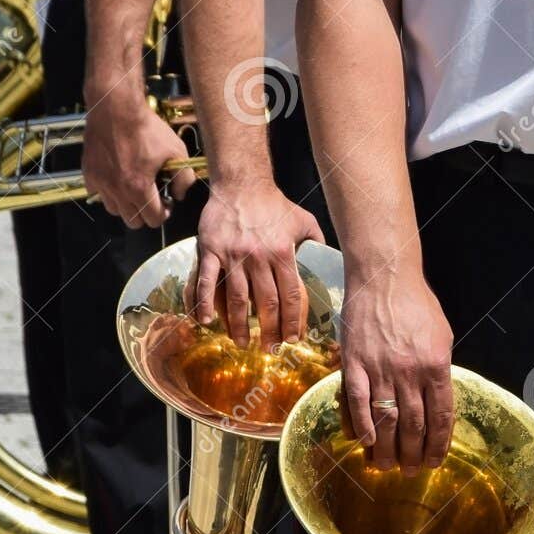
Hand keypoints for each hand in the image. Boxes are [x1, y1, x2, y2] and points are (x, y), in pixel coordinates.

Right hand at [81, 92, 197, 229]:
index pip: (153, 220)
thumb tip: (180, 195)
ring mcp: (101, 182)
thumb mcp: (176, 151)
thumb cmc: (146, 128)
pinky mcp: (89, 173)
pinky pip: (97, 194)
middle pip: (133, 222)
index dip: (164, 213)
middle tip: (151, 198)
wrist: (117, 108)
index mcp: (139, 187)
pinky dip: (107, 192)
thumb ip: (184, 178)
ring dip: (126, 205)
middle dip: (146, 214)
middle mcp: (117, 190)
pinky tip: (117, 178)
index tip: (166, 202)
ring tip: (133, 188)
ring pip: (114, 211)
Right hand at [189, 178, 324, 345]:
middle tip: (269, 349)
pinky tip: (206, 322)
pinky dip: (205, 303)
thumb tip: (328, 259)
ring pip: (237, 298)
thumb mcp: (303, 220)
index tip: (292, 339)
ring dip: (239, 325)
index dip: (292, 321)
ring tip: (242, 343)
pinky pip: (207, 281)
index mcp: (282, 253)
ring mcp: (233, 255)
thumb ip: (315, 241)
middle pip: (266, 303)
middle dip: (269, 331)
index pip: (290, 296)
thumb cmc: (274, 204)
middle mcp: (258, 257)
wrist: (241, 183)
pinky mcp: (211, 250)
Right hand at [340, 261, 453, 475]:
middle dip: (413, 453)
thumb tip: (438, 402)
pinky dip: (362, 425)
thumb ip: (440, 370)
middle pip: (413, 424)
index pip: (440, 416)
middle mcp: (409, 371)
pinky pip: (357, 401)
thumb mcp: (442, 336)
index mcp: (436, 365)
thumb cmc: (416, 304)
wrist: (384, 276)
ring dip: (387, 448)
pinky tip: (365, 442)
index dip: (438, 444)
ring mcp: (380, 368)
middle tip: (410, 471)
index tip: (434, 462)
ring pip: (386, 419)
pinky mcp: (355, 362)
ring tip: (387, 466)